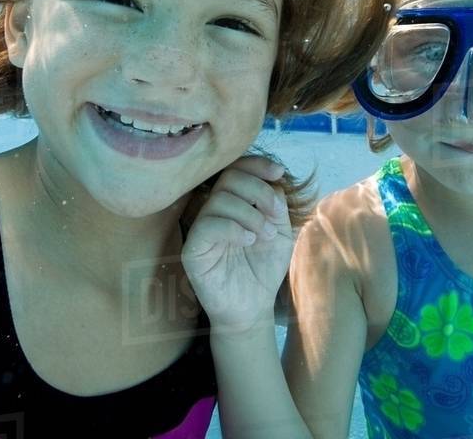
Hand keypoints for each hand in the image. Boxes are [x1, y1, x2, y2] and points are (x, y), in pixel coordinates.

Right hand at [182, 155, 293, 334]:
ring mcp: (201, 228)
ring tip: (265, 235)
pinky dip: (233, 228)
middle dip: (258, 190)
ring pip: (220, 200)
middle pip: (229, 179)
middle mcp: (214, 210)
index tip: (278, 172)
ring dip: (250, 214)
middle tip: (275, 213)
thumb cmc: (263, 268)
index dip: (256, 165)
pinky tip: (248, 241)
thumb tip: (274, 180)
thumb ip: (276, 205)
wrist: (252, 307)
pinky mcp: (192, 248)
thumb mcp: (280, 232)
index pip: (237, 169)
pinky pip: (207, 225)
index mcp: (234, 202)